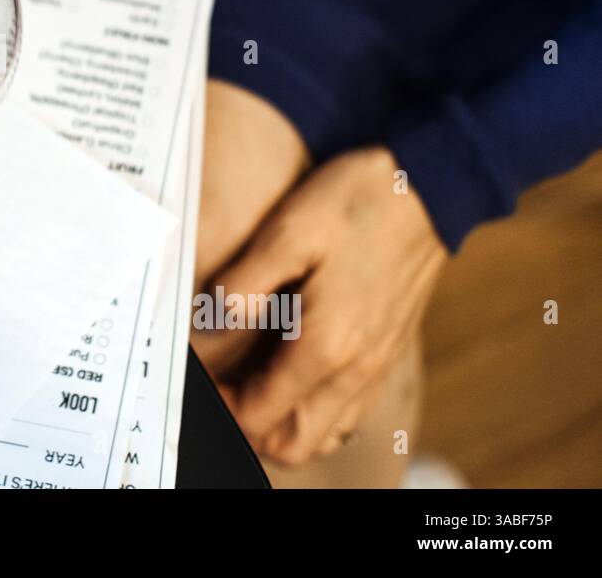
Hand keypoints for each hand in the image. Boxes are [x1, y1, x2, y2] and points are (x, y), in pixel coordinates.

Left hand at [208, 146, 448, 464]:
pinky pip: (345, 408)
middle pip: (292, 445)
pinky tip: (288, 359)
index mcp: (327, 346)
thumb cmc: (358, 201)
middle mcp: (355, 370)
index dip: (218, 404)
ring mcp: (375, 365)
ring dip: (280, 420)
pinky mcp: (384, 351)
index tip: (198, 372)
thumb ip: (244, 284)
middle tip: (219, 379)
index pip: (257, 418)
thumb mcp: (288, 231)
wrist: (430, 184)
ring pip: (323, 434)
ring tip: (248, 372)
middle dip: (246, 425)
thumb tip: (209, 325)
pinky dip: (311, 405)